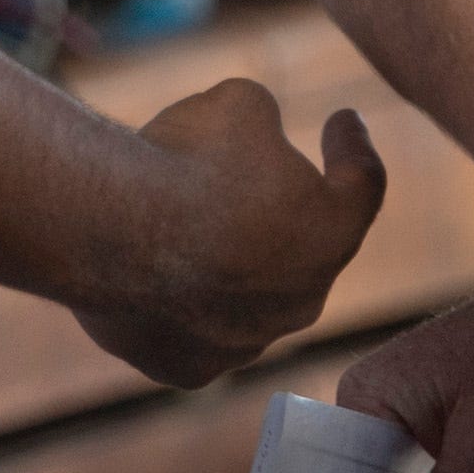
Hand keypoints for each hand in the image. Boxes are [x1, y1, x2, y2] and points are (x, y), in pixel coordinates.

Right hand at [79, 78, 389, 389]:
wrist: (109, 230)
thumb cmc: (186, 158)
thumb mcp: (242, 105)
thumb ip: (264, 125)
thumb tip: (252, 142)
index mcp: (332, 232)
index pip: (364, 184)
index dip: (351, 147)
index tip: (342, 120)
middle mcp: (300, 301)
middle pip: (300, 253)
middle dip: (281, 216)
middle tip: (240, 179)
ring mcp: (244, 345)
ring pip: (246, 301)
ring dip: (229, 267)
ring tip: (184, 227)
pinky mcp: (187, 368)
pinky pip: (190, 332)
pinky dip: (178, 304)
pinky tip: (150, 272)